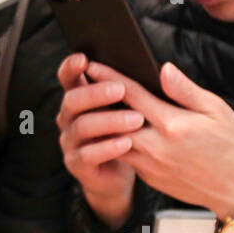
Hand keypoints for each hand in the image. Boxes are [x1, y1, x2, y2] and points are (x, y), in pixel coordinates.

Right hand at [57, 52, 138, 229]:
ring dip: (108, 121)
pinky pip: (87, 155)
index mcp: (81, 96)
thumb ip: (141, 89)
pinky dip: (107, 148)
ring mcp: (70, 140)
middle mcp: (70, 116)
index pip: (68, 77)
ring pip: (81, 127)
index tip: (84, 59)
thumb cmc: (134, 131)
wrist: (126, 173)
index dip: (71, 67)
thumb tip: (165, 69)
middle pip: (72, 100)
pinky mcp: (76, 164)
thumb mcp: (135, 108)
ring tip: (136, 119)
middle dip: (96, 93)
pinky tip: (126, 143)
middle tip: (120, 89)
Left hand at [84, 59, 233, 220]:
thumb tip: (163, 68)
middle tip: (81, 82)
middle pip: (113, 118)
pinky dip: (111, 141)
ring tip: (90, 104)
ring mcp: (149, 164)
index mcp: (172, 124)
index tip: (92, 64)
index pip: (131, 95)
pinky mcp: (147, 177)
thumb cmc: (229, 144)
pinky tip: (107, 128)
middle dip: (96, 100)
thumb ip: (186, 90)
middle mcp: (156, 145)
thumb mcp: (216, 111)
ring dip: (100, 123)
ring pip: (113, 140)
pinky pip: (122, 155)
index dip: (109, 78)